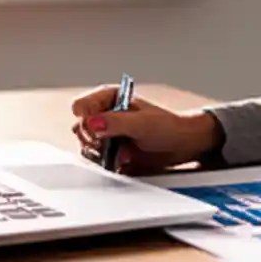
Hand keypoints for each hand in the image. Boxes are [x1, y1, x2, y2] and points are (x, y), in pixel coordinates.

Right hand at [70, 85, 223, 174]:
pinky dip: (108, 163)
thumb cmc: (167, 126)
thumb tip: (92, 123)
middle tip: (111, 143)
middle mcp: (104, 114)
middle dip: (95, 140)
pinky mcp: (109, 151)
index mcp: (109, 98)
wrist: (181, 145)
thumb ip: (116, 122)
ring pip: (85, 146)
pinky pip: (96, 160)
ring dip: (103, 153)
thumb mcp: (142, 123)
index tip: (101, 129)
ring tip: (124, 153)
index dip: (87, 120)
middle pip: (79, 129)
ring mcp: (106, 134)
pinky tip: (125, 160)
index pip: (80, 106)